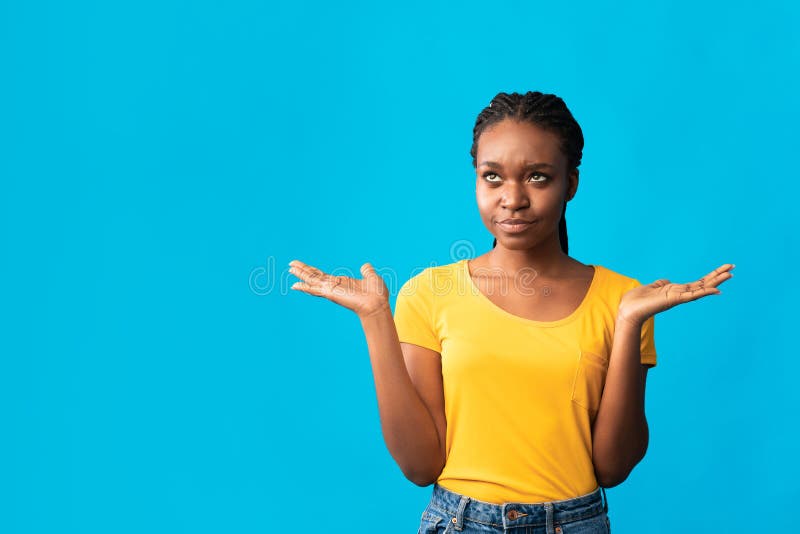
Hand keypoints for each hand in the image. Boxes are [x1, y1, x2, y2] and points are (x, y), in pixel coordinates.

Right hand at [288, 259, 389, 318]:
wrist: (377, 305)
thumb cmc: (377, 295)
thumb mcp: (371, 277)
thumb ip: (367, 271)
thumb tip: (365, 265)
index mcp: (342, 283)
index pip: (323, 276)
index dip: (313, 271)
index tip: (303, 266)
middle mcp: (334, 287)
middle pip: (314, 277)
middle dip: (303, 270)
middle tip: (291, 265)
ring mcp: (331, 290)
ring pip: (312, 280)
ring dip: (301, 274)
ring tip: (290, 268)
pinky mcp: (331, 294)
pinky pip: (315, 289)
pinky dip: (304, 287)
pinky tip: (294, 285)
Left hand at [617, 263, 734, 326]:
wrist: (628, 310)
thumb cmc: (637, 300)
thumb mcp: (652, 287)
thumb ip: (660, 284)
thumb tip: (666, 281)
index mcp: (675, 290)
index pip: (697, 283)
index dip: (710, 276)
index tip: (723, 269)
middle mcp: (680, 294)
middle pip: (703, 283)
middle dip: (718, 276)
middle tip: (733, 268)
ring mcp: (678, 297)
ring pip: (701, 288)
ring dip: (716, 281)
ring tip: (730, 274)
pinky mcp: (674, 300)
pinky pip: (692, 295)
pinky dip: (704, 292)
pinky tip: (716, 290)